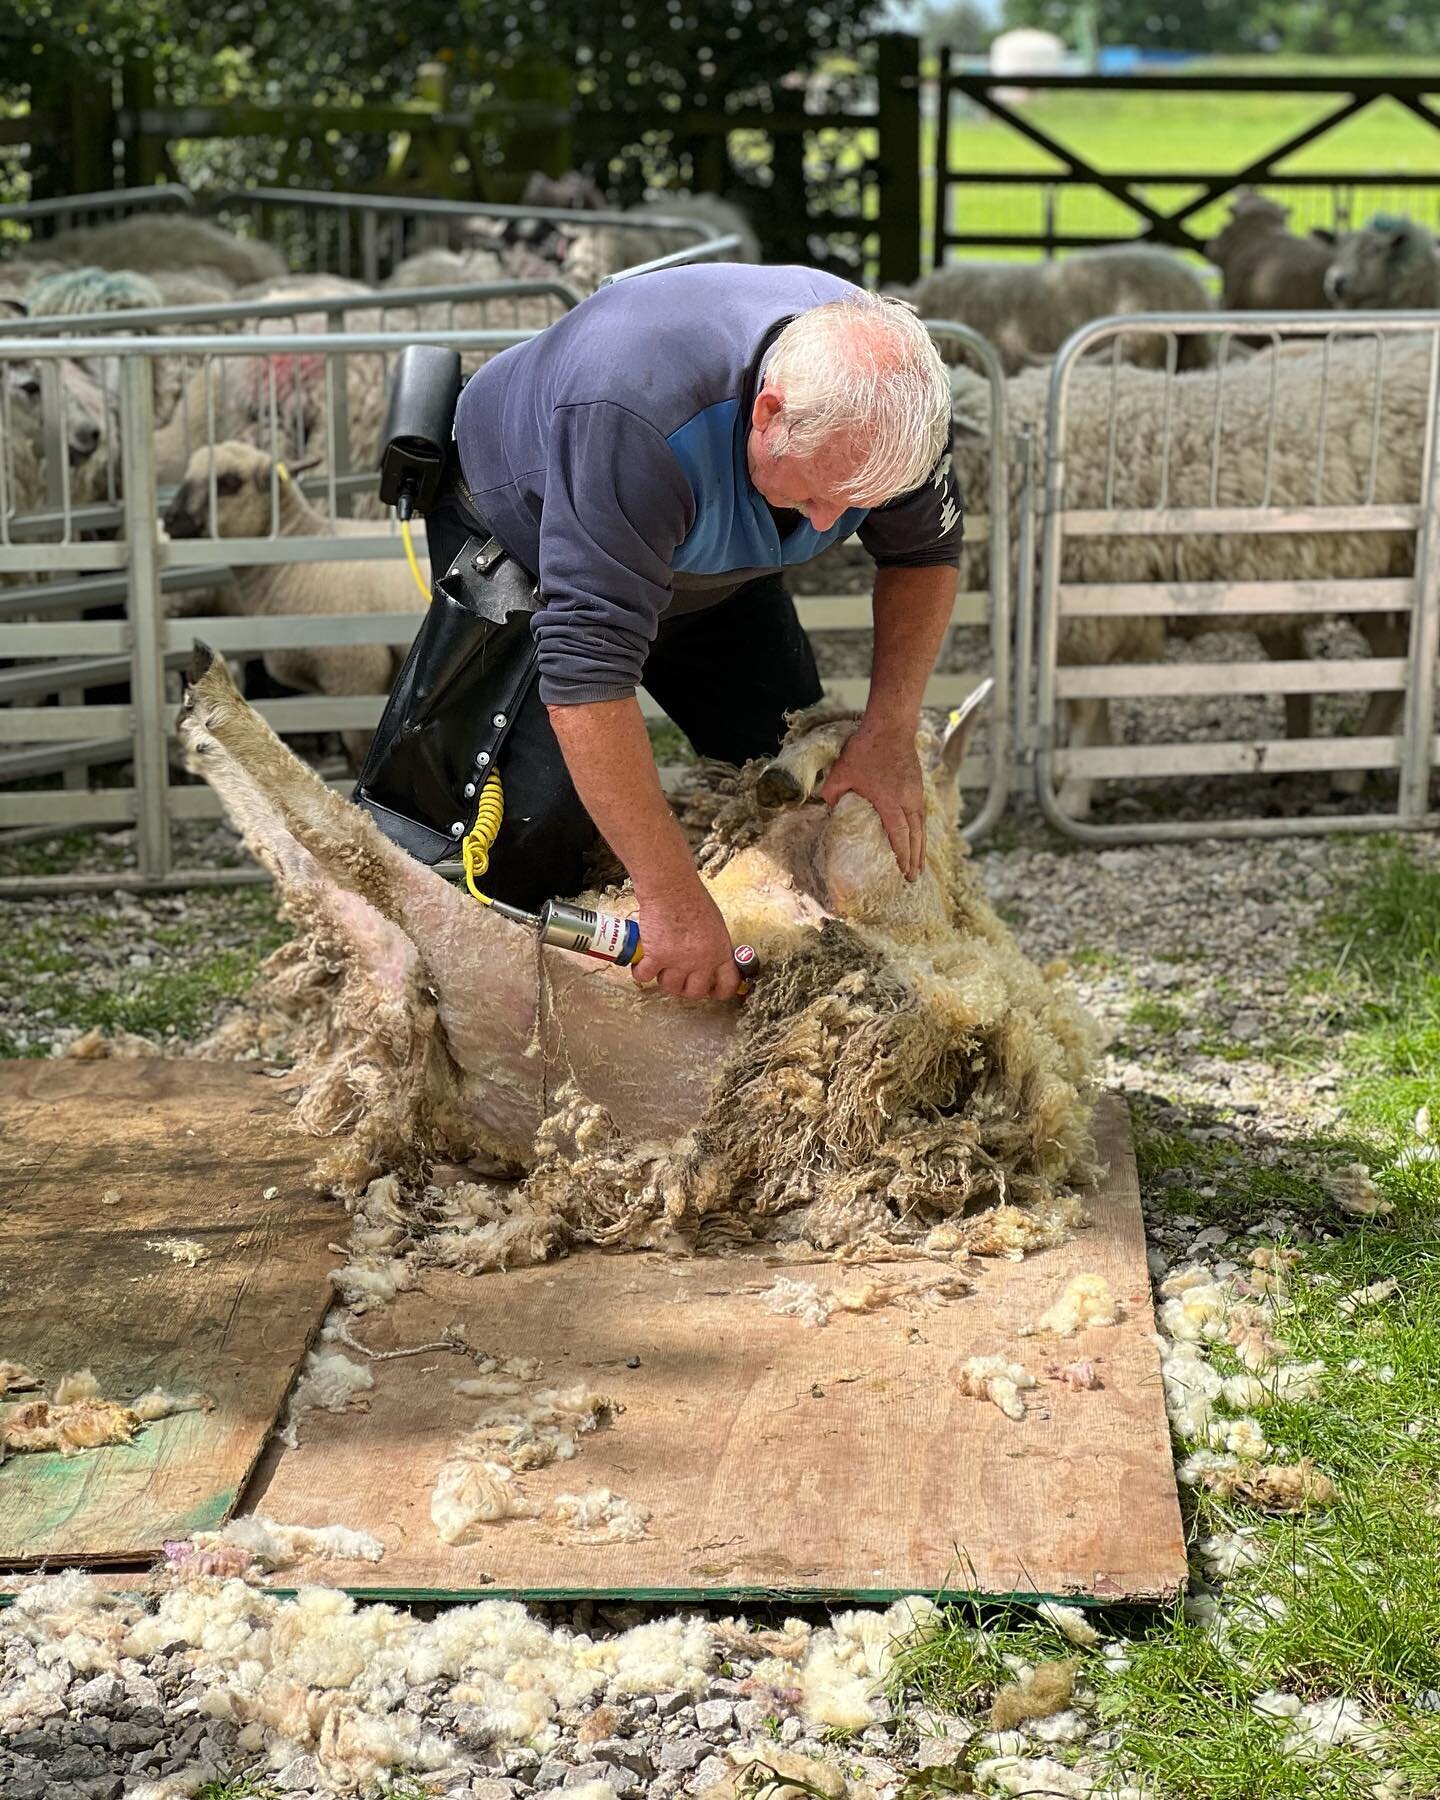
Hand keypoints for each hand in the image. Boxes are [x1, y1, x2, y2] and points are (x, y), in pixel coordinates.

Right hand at [632, 877, 739, 1001]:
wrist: (670, 887)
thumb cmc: (692, 898)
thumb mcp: (715, 925)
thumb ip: (713, 946)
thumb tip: (709, 959)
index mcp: (720, 952)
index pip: (727, 985)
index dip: (718, 991)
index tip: (711, 991)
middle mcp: (702, 961)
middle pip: (695, 992)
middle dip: (687, 988)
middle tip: (681, 980)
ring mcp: (679, 962)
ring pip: (670, 987)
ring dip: (664, 980)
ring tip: (660, 967)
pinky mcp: (656, 957)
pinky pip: (645, 977)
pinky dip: (640, 972)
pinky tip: (642, 963)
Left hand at [821, 721, 926, 880]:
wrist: (890, 727)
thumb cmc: (865, 750)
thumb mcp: (841, 773)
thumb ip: (832, 794)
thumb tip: (828, 810)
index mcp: (890, 801)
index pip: (899, 834)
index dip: (902, 855)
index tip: (903, 872)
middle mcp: (907, 800)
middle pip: (915, 836)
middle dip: (914, 859)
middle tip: (913, 879)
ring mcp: (915, 793)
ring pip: (921, 826)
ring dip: (921, 847)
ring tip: (920, 866)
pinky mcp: (917, 786)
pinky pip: (921, 815)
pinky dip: (921, 831)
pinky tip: (919, 838)